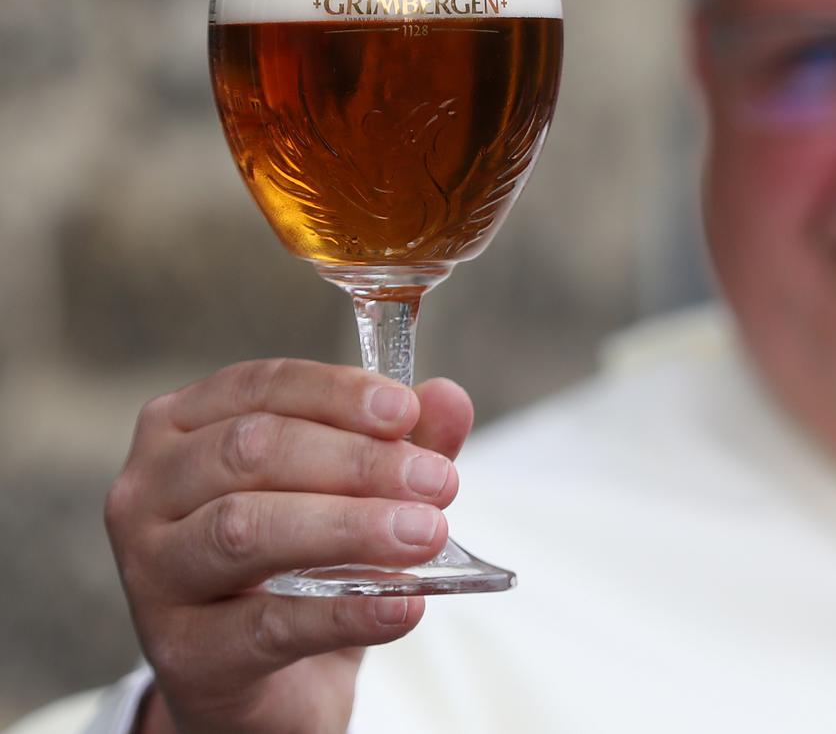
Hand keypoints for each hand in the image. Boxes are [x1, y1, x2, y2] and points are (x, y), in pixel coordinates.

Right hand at [104, 360, 472, 732]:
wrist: (268, 686)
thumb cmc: (300, 566)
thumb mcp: (355, 496)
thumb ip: (398, 444)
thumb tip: (448, 398)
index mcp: (183, 428)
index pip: (261, 388)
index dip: (337, 394)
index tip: (407, 411)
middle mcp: (148, 490)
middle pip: (252, 452)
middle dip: (356, 462)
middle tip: (438, 483)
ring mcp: (153, 572)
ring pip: (247, 530)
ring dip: (350, 527)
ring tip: (425, 534)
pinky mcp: (183, 653)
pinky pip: (268, 624)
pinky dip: (346, 613)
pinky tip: (403, 604)